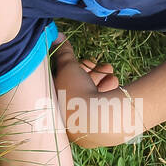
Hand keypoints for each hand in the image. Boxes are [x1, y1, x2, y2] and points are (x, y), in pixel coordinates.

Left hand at [50, 33, 142, 147]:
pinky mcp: (94, 132)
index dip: (78, 69)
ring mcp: (79, 126)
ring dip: (102, 82)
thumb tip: (56, 34)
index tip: (89, 63)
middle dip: (94, 75)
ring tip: (111, 75)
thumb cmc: (76, 93)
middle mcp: (63, 116)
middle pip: (80, 89)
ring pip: (91, 97)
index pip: (64, 82)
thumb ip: (63, 52)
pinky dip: (106, 95)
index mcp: (51, 104)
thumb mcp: (68, 67)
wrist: (97, 121)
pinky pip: (98, 108)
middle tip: (105, 68)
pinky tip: (114, 85)